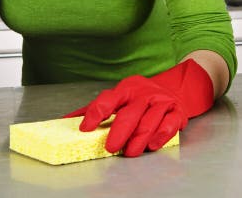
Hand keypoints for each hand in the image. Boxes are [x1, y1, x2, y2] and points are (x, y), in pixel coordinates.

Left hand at [65, 59, 214, 156]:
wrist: (174, 89)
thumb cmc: (140, 98)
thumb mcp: (119, 97)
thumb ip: (95, 109)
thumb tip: (65, 121)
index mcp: (125, 89)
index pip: (107, 99)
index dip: (95, 113)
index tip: (85, 128)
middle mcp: (143, 94)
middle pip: (129, 114)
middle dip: (119, 132)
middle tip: (110, 147)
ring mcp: (161, 102)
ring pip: (149, 121)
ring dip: (139, 139)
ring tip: (130, 152)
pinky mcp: (176, 112)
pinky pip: (169, 124)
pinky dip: (161, 135)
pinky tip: (152, 145)